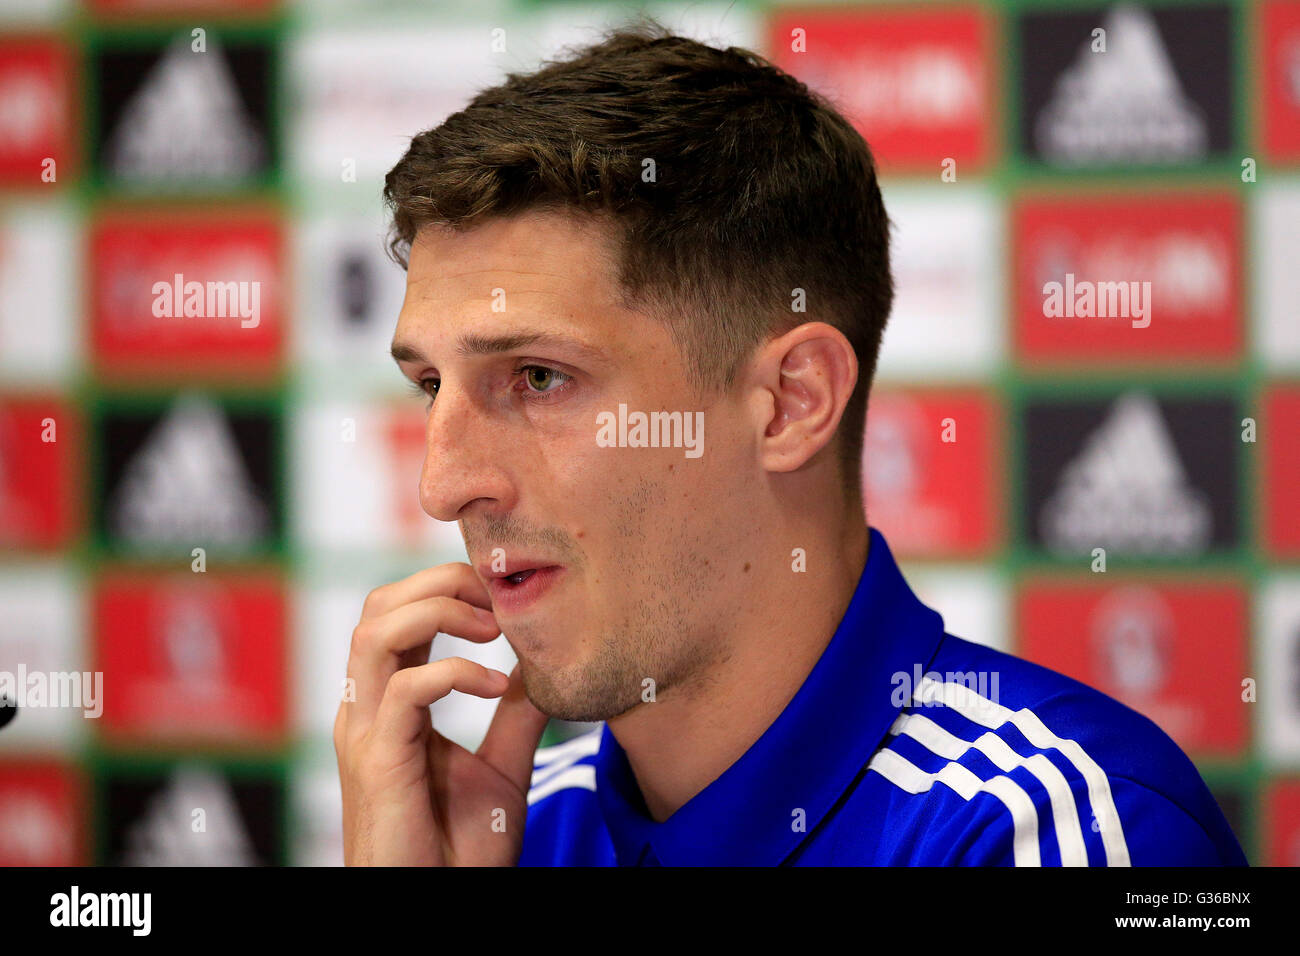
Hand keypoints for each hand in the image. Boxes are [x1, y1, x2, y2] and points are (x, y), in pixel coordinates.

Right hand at [334, 563, 549, 864]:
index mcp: (388, 705)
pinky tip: (497, 685)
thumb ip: (516, 716)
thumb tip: (545, 665)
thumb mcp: (501, 766)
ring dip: (440, 612)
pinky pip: (406, 690)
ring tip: (494, 629)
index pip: (395, 613)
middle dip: (439, 582)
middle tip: (498, 600)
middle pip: (377, 606)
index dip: (444, 586)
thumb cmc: (459, 851)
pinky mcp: (379, 761)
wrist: (441, 907)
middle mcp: (367, 710)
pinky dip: (455, 672)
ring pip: (374, 632)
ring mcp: (366, 732)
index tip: (502, 596)